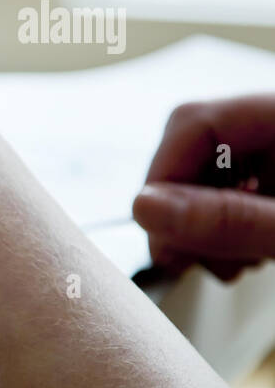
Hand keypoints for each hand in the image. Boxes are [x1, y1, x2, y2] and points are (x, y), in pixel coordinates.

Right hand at [134, 95, 274, 280]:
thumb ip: (232, 220)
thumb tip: (145, 209)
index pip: (195, 124)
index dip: (163, 176)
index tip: (157, 232)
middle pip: (195, 150)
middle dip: (181, 209)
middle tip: (186, 259)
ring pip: (208, 175)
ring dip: (200, 226)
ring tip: (230, 263)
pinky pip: (231, 193)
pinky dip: (224, 229)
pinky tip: (243, 254)